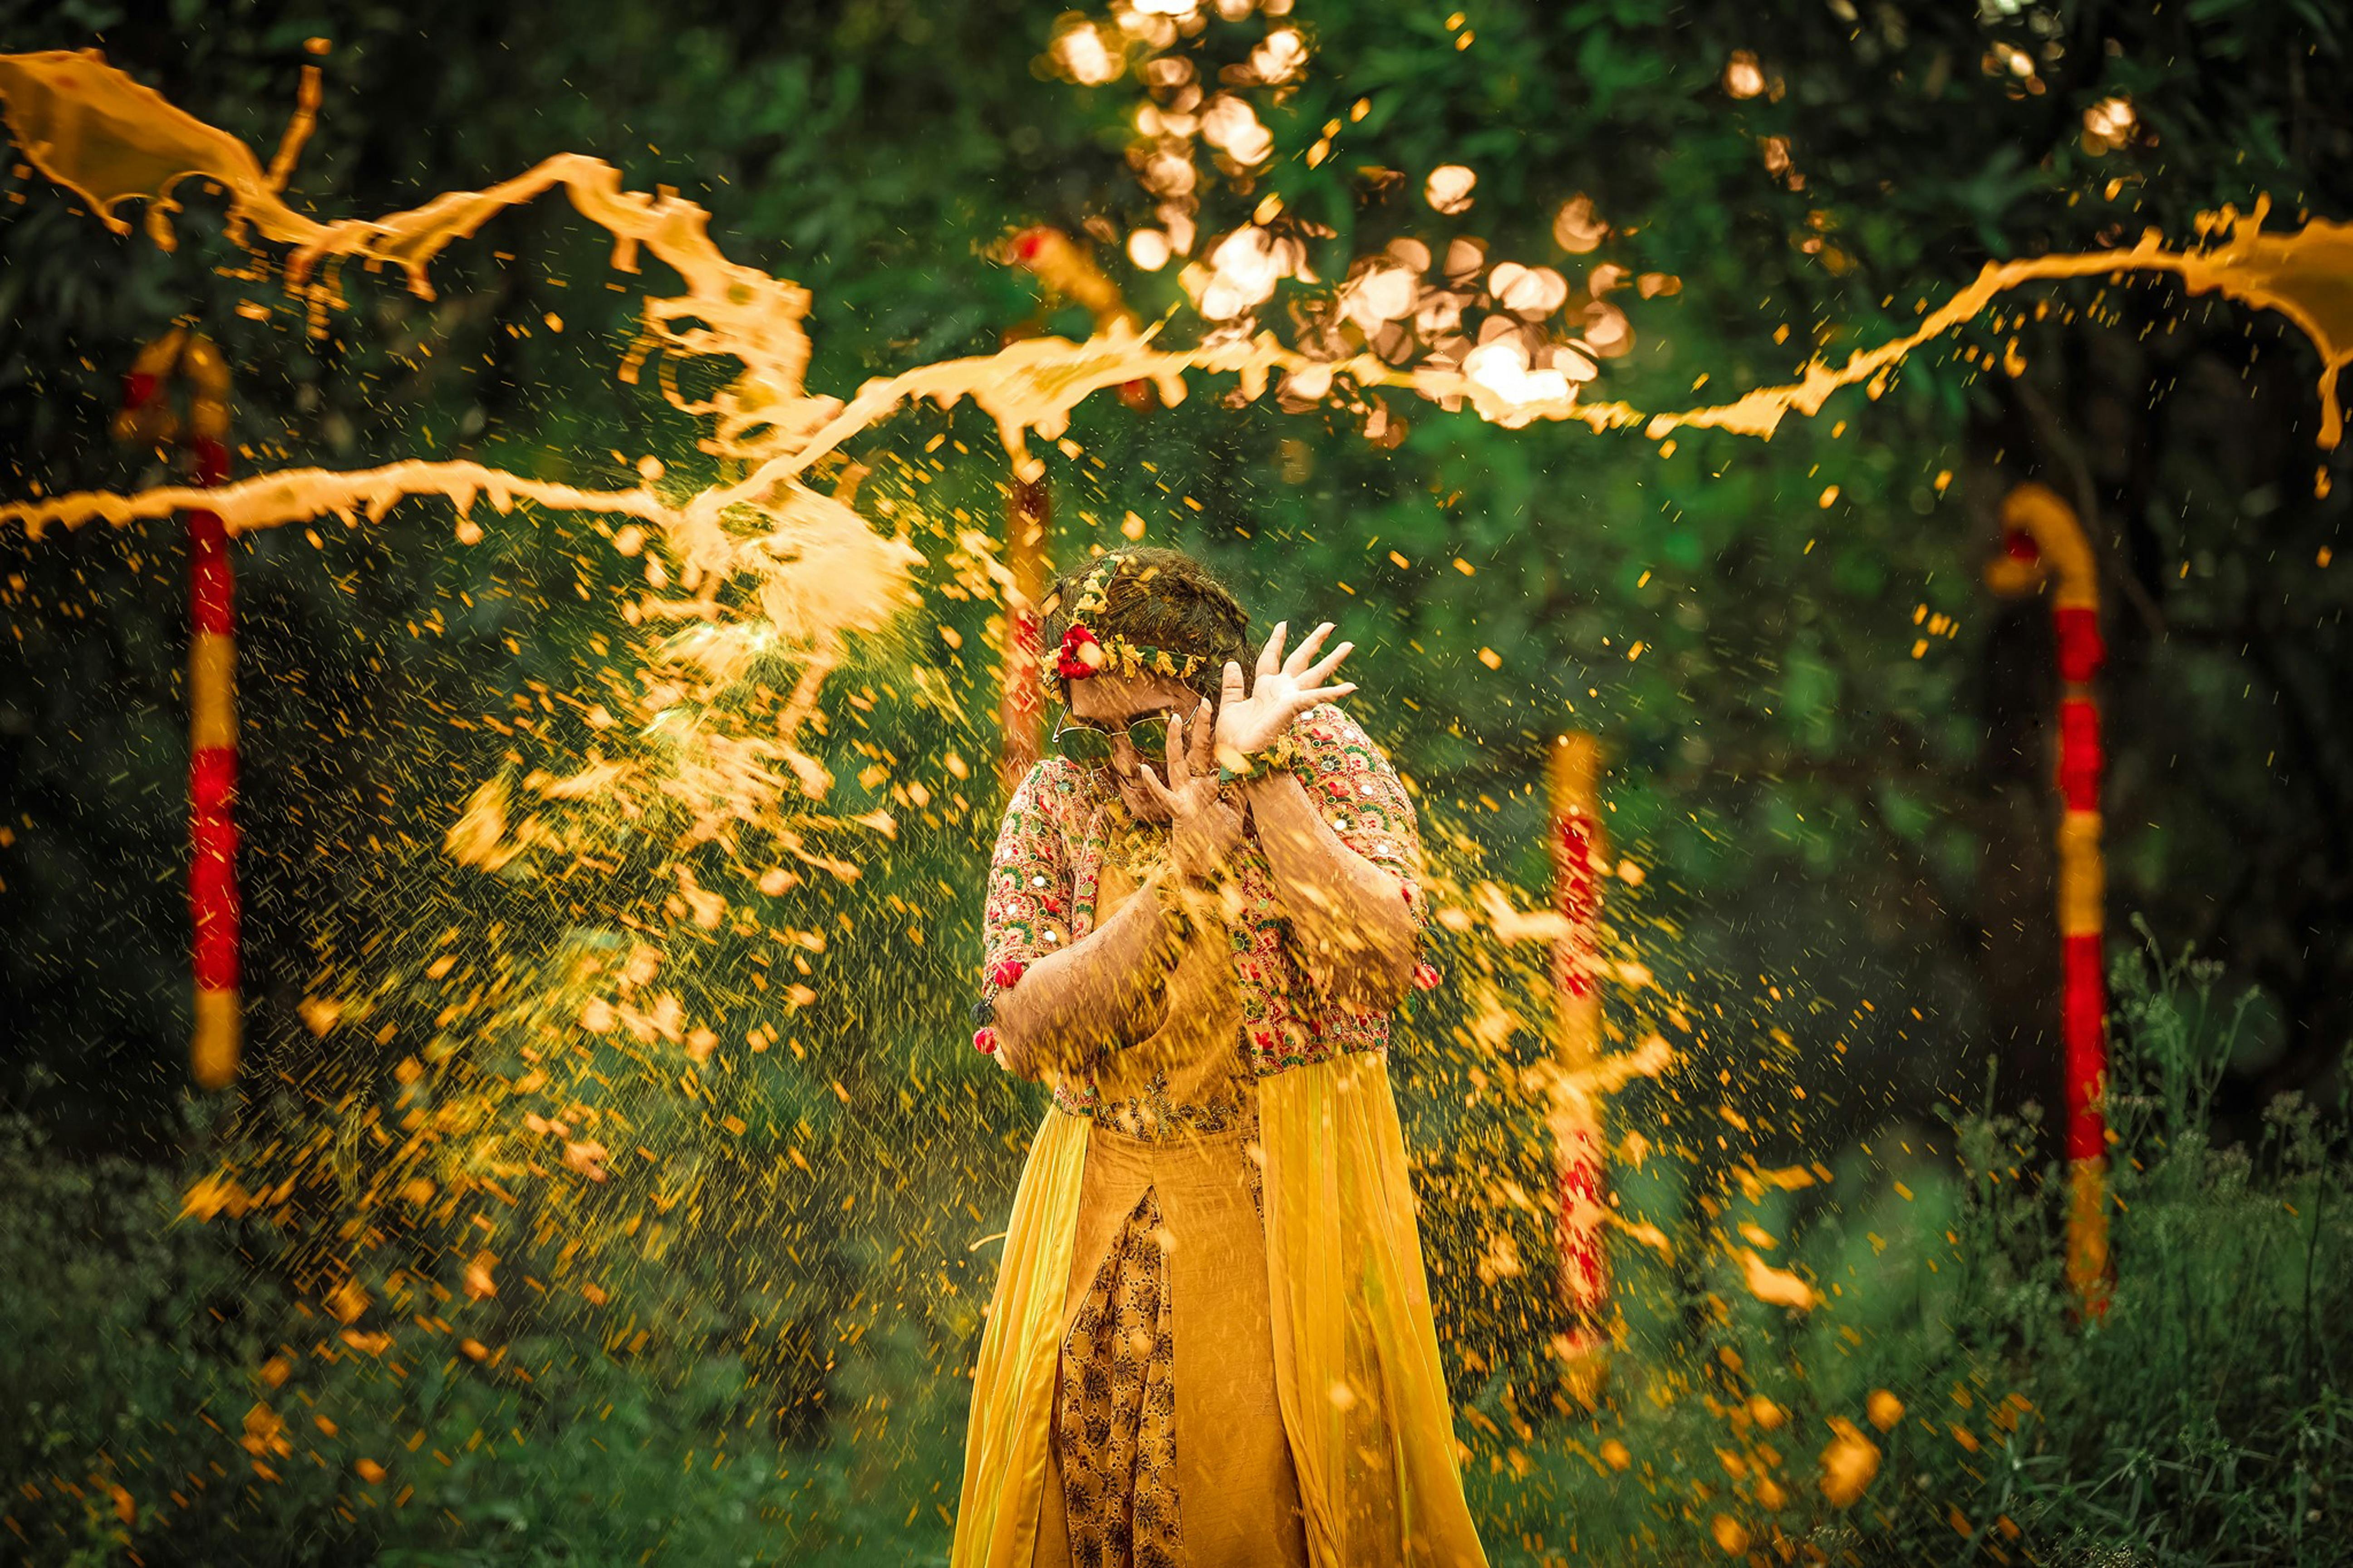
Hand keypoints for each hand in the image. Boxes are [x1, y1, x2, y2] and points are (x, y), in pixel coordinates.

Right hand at [1138, 702, 1243, 884]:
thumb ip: (1238, 792)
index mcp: (1211, 782)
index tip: (1231, 711)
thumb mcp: (1236, 811)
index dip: (1223, 733)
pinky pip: (1164, 795)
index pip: (1218, 753)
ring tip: (1174, 720)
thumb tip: (1250, 771)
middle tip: (1207, 701)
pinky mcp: (1178, 811)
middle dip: (1202, 726)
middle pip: (1200, 749)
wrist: (1203, 865)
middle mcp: (1197, 784)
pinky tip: (1144, 770)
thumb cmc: (1219, 839)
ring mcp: (1185, 795)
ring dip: (1176, 742)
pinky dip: (1154, 785)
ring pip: (1178, 763)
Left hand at [1215, 621, 1356, 759]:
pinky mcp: (1293, 708)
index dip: (1277, 641)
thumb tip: (1231, 663)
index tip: (1283, 624)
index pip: (1271, 657)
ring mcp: (1289, 699)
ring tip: (1349, 646)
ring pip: (1315, 674)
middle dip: (1314, 642)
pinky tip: (1350, 687)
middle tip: (1330, 625)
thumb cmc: (1234, 740)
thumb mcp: (1229, 706)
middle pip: (1300, 659)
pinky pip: (1316, 697)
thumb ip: (1232, 686)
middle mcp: (1280, 691)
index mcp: (1264, 688)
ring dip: (1332, 660)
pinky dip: (1333, 693)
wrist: (1239, 759)